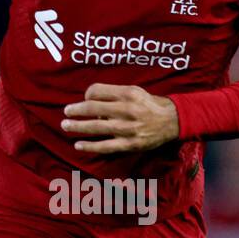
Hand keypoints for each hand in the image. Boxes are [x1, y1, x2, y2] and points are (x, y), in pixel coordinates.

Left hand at [60, 83, 179, 154]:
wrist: (172, 121)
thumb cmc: (149, 104)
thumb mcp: (134, 91)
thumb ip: (114, 94)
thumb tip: (91, 102)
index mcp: (127, 93)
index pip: (97, 91)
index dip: (86, 95)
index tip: (83, 100)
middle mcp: (127, 109)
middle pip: (93, 108)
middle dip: (76, 110)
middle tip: (65, 112)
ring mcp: (128, 128)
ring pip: (97, 127)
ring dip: (78, 126)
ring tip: (65, 125)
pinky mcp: (130, 144)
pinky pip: (106, 146)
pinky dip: (90, 145)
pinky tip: (78, 145)